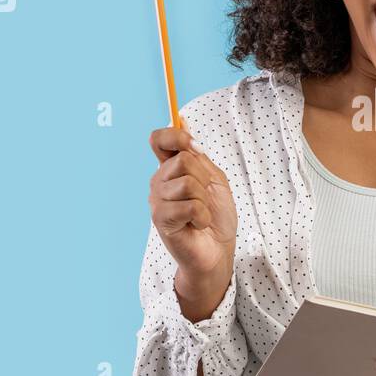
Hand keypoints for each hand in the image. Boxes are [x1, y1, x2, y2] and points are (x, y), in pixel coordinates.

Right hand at [148, 124, 237, 278]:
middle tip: (206, 198)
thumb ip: (198, 156)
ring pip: (188, 183)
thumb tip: (183, 124)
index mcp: (170, 169)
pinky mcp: (161, 219)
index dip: (177, 136)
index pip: (159, 138)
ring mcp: (157, 200)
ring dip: (205, 200)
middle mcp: (159, 182)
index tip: (194, 146)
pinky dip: (203, 216)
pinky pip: (191, 205)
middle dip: (204, 178)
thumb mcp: (214, 180)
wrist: (217, 251)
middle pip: (183, 159)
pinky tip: (198, 224)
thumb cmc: (216, 217)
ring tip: (201, 214)